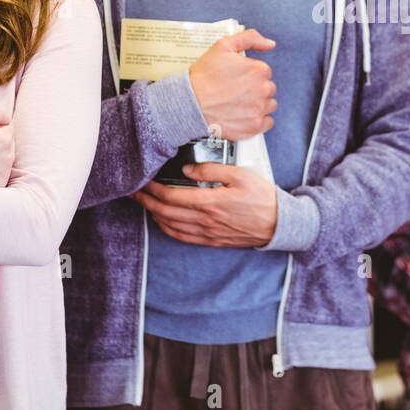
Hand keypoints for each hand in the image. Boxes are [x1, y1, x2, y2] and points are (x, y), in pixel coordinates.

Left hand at [131, 163, 277, 246]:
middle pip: (164, 212)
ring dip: (153, 214)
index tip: (142, 181)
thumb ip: (212, 170)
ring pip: (170, 226)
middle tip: (132, 192)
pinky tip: (163, 221)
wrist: (278, 224)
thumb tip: (187, 169)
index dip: (152, 189)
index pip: (171, 196)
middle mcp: (204, 220)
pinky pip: (182, 237)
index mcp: (209, 202)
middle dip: (145, 201)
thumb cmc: (262, 198)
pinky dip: (167, 229)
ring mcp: (207, 233)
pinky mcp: (211, 240)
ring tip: (143, 204)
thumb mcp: (240, 175)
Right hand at [187, 29, 277, 140]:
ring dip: (258, 104)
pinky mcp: (255, 127)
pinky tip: (243, 115)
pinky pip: (267, 122)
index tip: (236, 78)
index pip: (264, 71)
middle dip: (255, 88)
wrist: (190, 103)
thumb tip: (269, 43)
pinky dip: (258, 120)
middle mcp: (264, 90)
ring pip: (269, 105)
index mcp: (259, 70)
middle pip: (268, 88)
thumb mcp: (223, 46)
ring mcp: (260, 110)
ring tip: (238, 103)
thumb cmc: (204, 76)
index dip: (249, 73)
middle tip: (236, 90)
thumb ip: (249, 38)